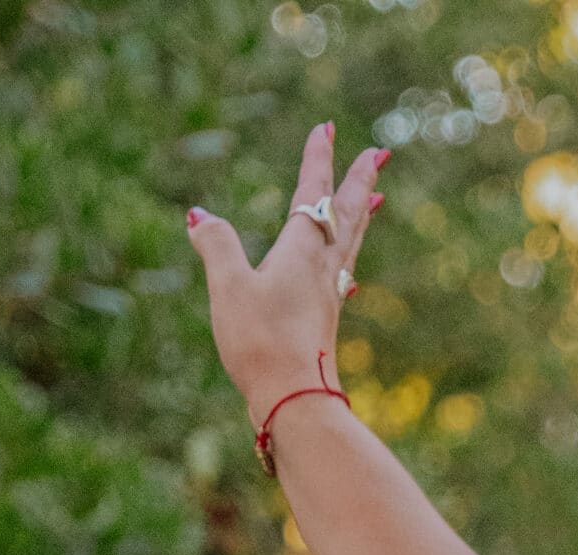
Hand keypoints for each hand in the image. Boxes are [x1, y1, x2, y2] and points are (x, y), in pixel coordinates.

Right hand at [187, 121, 388, 426]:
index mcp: (302, 252)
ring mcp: (328, 300)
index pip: (312, 193)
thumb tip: (200, 217)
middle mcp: (323, 271)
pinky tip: (344, 272)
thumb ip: (216, 246)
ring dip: (359, 217)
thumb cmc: (262, 344)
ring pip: (349, 246)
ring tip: (373, 201)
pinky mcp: (325, 326)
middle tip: (378, 155)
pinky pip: (341, 278)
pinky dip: (345, 258)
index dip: (319, 159)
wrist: (295, 404)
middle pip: (346, 216)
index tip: (327, 128)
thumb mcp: (229, 287)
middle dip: (358, 181)